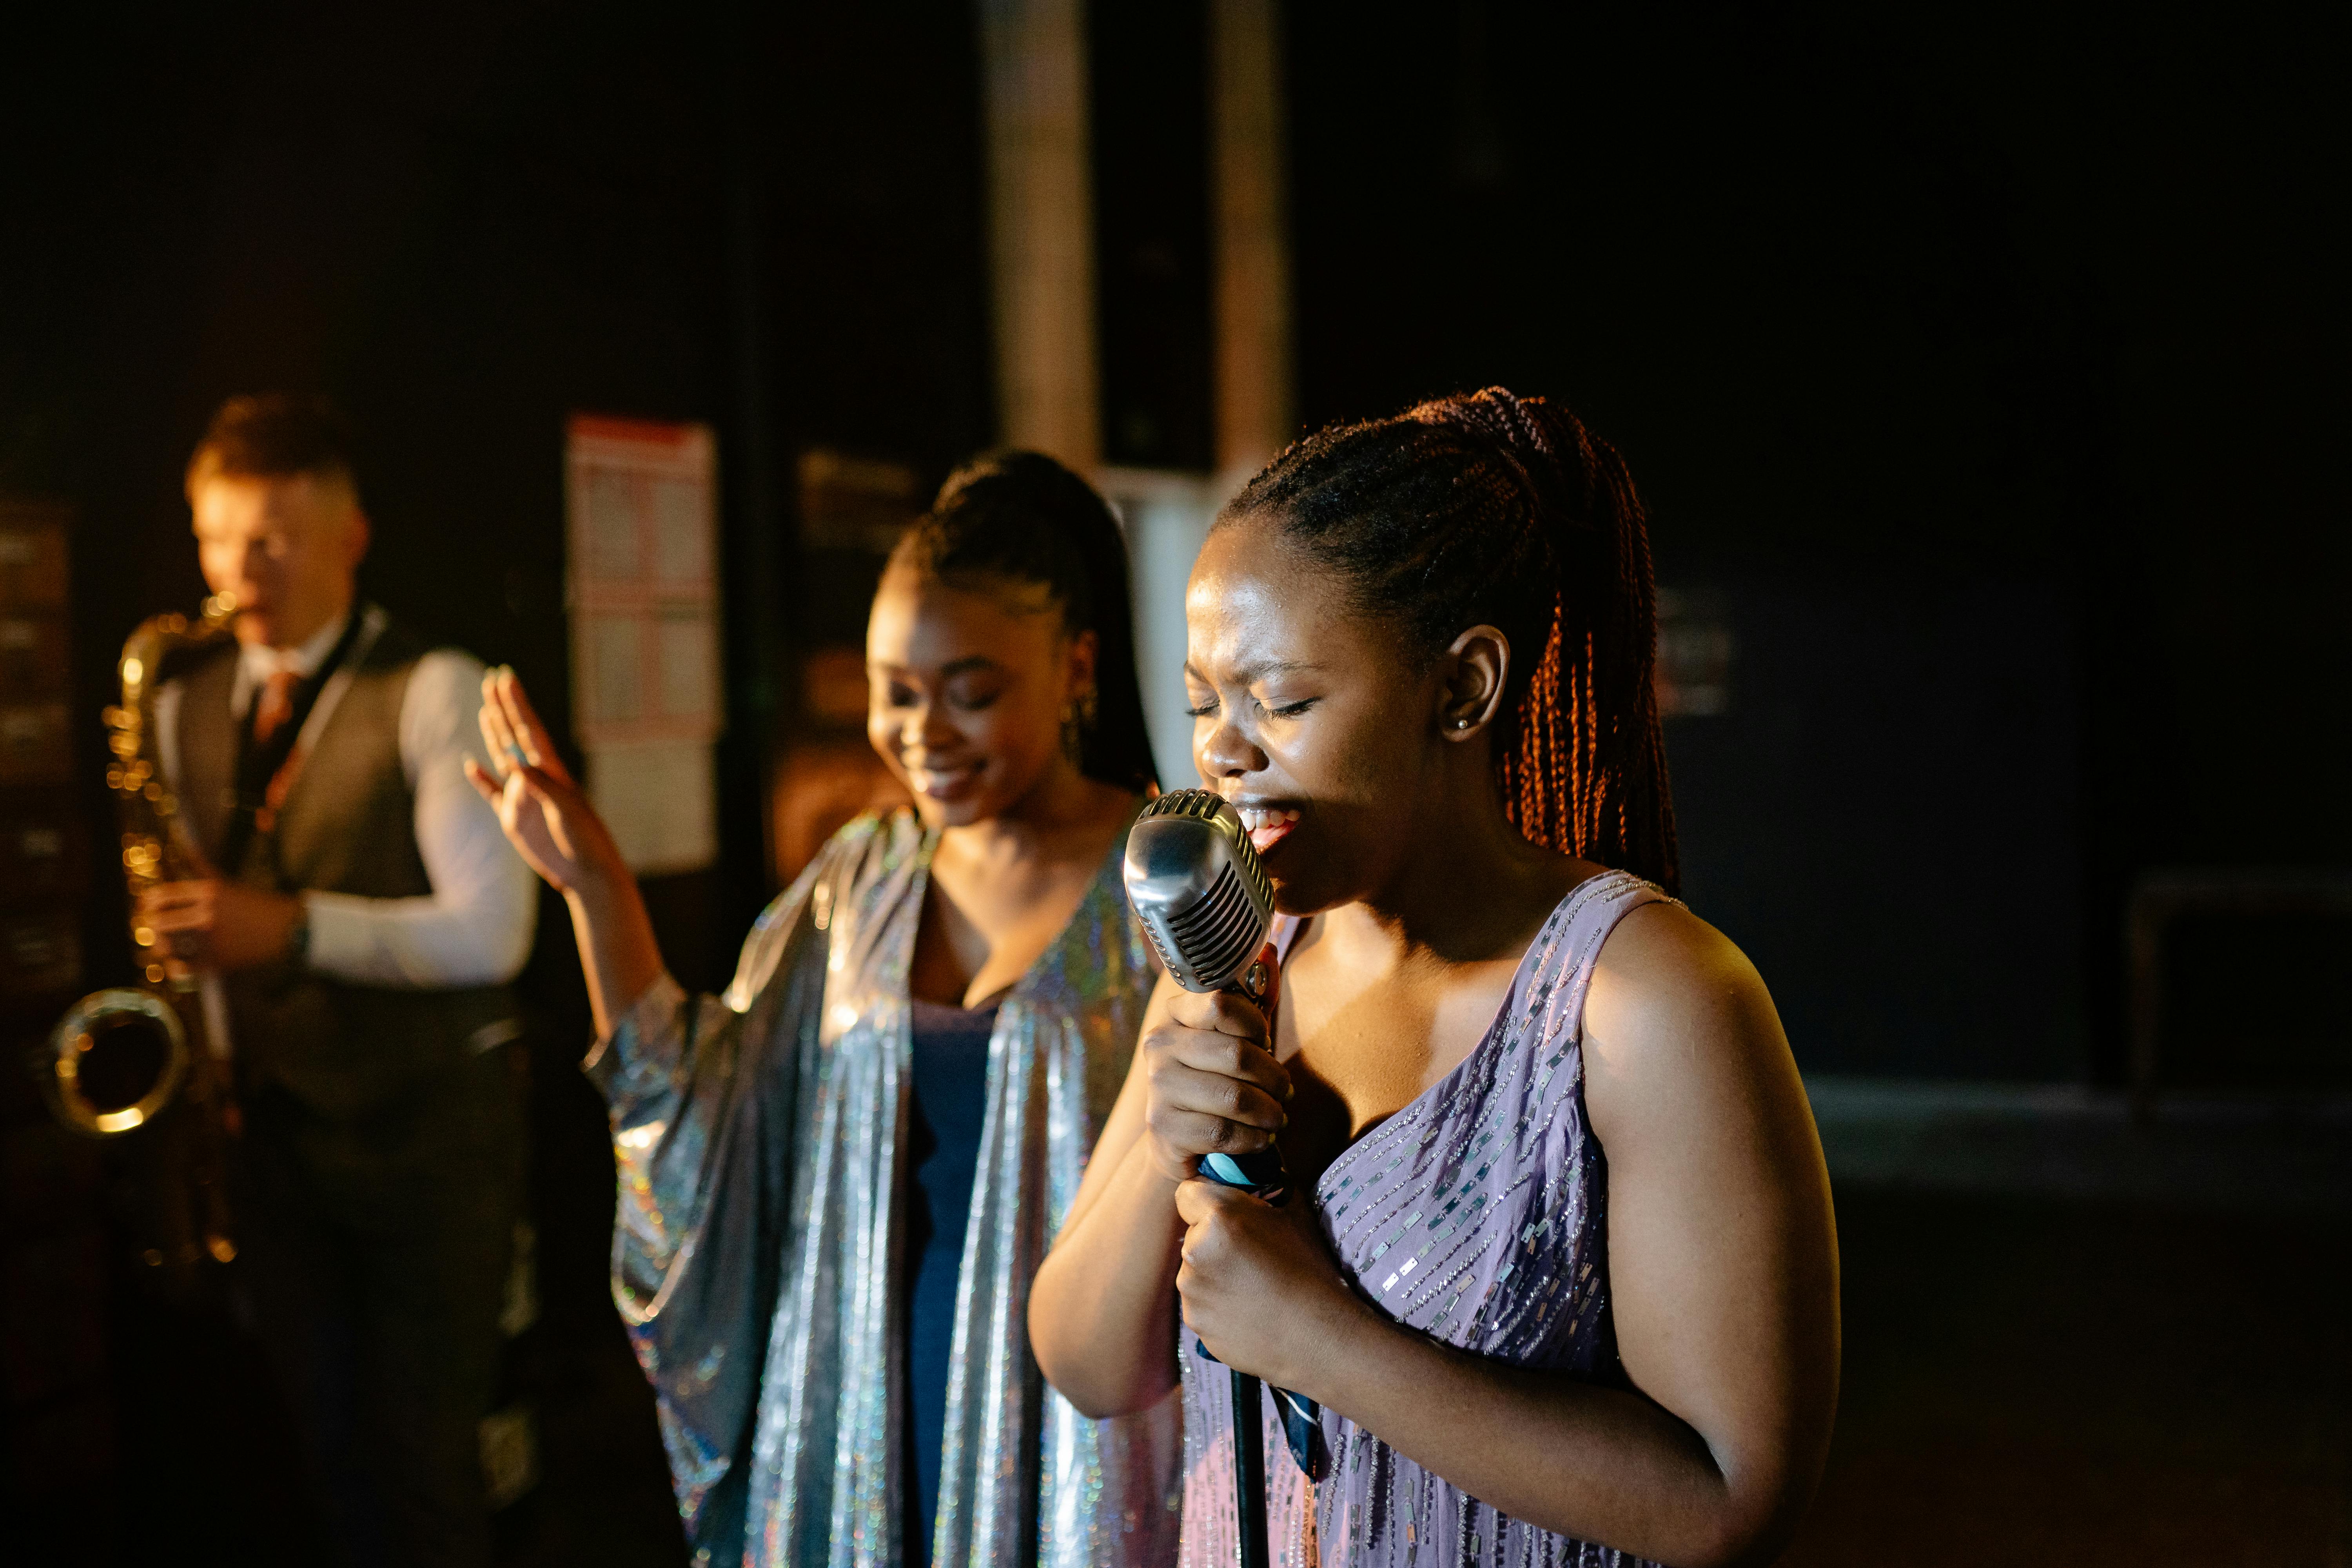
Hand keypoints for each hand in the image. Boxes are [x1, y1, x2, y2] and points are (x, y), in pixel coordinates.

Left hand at [138, 880, 300, 972]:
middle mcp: (206, 915)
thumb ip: (201, 866)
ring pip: (167, 947)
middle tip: (153, 929)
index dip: (148, 903)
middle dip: (151, 926)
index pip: (162, 897)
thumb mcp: (227, 883)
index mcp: (208, 892)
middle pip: (158, 922)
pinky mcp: (216, 960)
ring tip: (163, 946)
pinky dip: (175, 967)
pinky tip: (176, 964)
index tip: (146, 907)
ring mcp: (210, 939)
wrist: (287, 930)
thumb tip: (184, 844)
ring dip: (161, 947)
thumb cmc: (257, 904)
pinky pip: (182, 967)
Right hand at [464, 667, 623, 896]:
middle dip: (504, 708)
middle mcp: (536, 779)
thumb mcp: (566, 811)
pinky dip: (481, 779)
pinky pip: (492, 793)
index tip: (505, 678)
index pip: (529, 730)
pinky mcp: (514, 818)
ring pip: (503, 758)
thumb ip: (542, 786)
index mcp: (552, 772)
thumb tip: (516, 762)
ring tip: (487, 711)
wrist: (587, 872)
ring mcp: (523, 797)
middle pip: (514, 736)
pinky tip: (470, 765)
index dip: (517, 703)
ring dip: (494, 734)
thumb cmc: (585, 841)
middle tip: (493, 679)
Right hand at [1139, 984, 1292, 1185]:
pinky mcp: (1164, 1128)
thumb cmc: (1214, 1080)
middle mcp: (1160, 1045)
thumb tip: (1269, 954)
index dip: (1255, 1023)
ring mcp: (1158, 1088)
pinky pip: (1223, 1132)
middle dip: (1274, 1078)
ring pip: (1234, 1097)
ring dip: (1268, 1112)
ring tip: (1277, 1117)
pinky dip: (1252, 1139)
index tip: (1265, 1041)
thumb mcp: (1228, 1041)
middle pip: (1237, 1054)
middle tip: (1286, 1092)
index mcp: (1175, 1014)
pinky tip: (1259, 1138)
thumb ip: (1248, 1006)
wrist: (1176, 1138)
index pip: (1221, 1003)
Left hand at [1174, 1178, 1362, 1390]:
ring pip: (1194, 1270)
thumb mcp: (1293, 1213)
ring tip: (1253, 1288)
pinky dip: (1216, 1304)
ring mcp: (1192, 1291)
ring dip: (1213, 1274)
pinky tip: (1248, 1311)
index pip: (1188, 1192)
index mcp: (1219, 1218)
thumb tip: (1248, 1173)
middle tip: (1250, 1255)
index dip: (1208, 1201)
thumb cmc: (1311, 1270)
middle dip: (1213, 1239)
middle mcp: (1195, 1252)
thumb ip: (1261, 1189)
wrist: (1319, 1336)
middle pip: (1193, 1233)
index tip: (1228, 1214)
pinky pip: (1198, 1303)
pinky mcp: (1195, 1323)